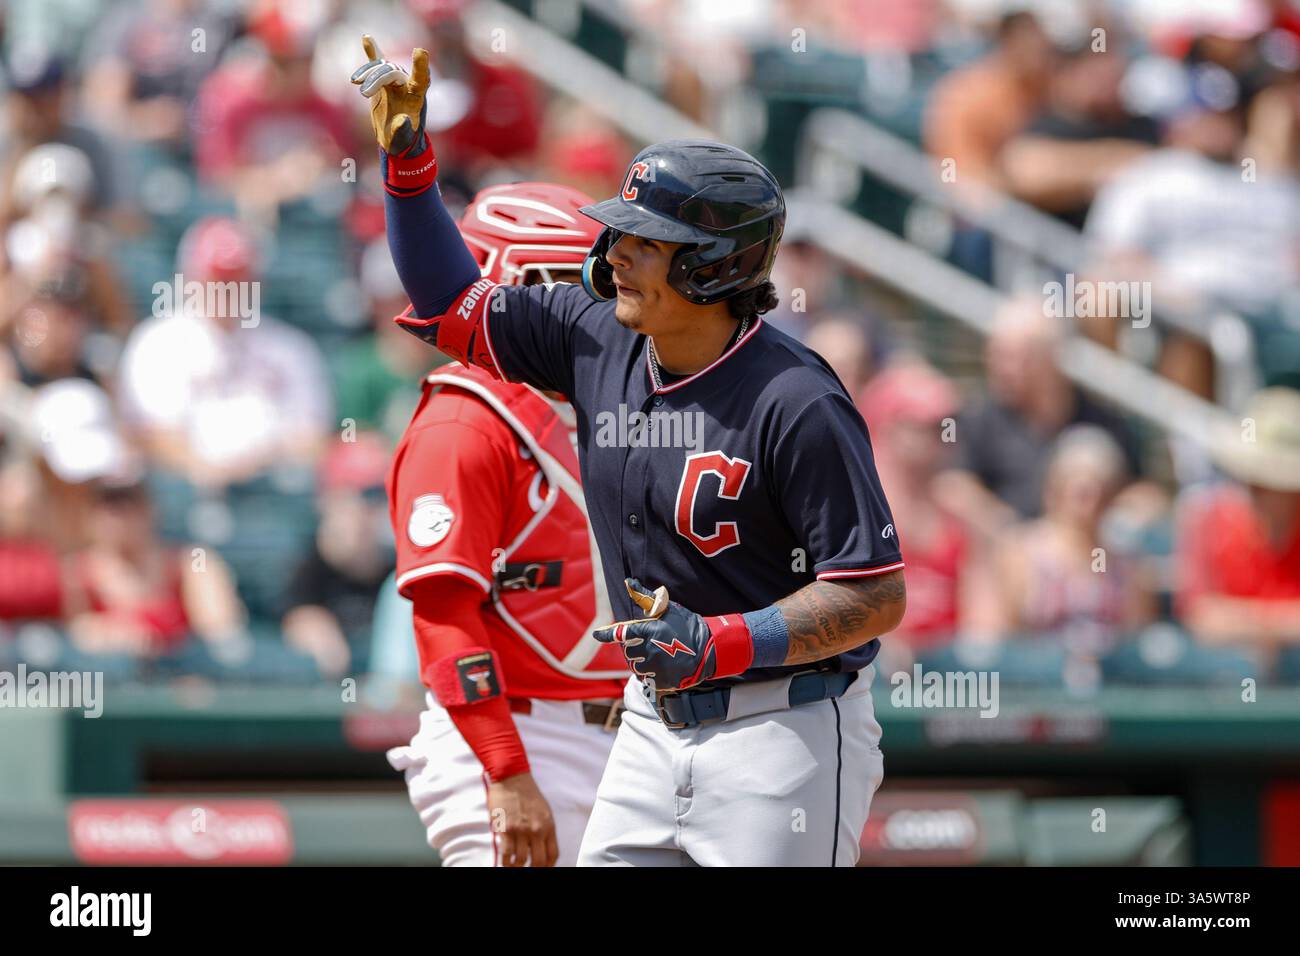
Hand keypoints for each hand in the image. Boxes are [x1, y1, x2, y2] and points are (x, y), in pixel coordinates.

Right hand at [350, 35, 429, 154]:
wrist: (394, 138)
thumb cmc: (402, 140)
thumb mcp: (401, 139)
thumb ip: (402, 130)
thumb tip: (402, 119)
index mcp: (416, 96)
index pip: (421, 78)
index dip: (420, 66)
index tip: (420, 52)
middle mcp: (406, 84)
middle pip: (392, 71)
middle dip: (376, 79)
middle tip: (363, 94)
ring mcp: (394, 80)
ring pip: (381, 67)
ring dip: (367, 72)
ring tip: (355, 82)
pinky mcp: (381, 80)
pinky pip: (377, 62)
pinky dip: (372, 51)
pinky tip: (366, 38)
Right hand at [487, 772, 558, 866]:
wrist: (512, 777)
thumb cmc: (527, 794)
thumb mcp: (544, 811)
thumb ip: (545, 829)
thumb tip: (541, 848)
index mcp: (549, 826)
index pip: (553, 855)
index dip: (548, 867)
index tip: (542, 868)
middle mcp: (537, 830)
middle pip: (539, 862)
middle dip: (533, 870)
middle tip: (526, 869)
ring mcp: (521, 830)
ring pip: (521, 861)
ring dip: (517, 867)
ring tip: (513, 866)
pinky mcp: (506, 829)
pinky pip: (506, 854)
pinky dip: (505, 862)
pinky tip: (505, 862)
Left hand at [592, 579, 753, 692]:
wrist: (710, 649)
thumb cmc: (687, 625)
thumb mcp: (667, 609)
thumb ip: (645, 598)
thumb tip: (629, 581)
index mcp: (649, 631)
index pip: (621, 632)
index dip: (606, 634)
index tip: (597, 634)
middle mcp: (649, 650)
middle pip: (628, 651)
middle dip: (634, 646)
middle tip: (649, 643)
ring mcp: (655, 667)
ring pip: (636, 666)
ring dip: (641, 661)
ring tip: (656, 655)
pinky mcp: (661, 681)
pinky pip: (646, 679)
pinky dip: (650, 674)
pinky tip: (661, 667)